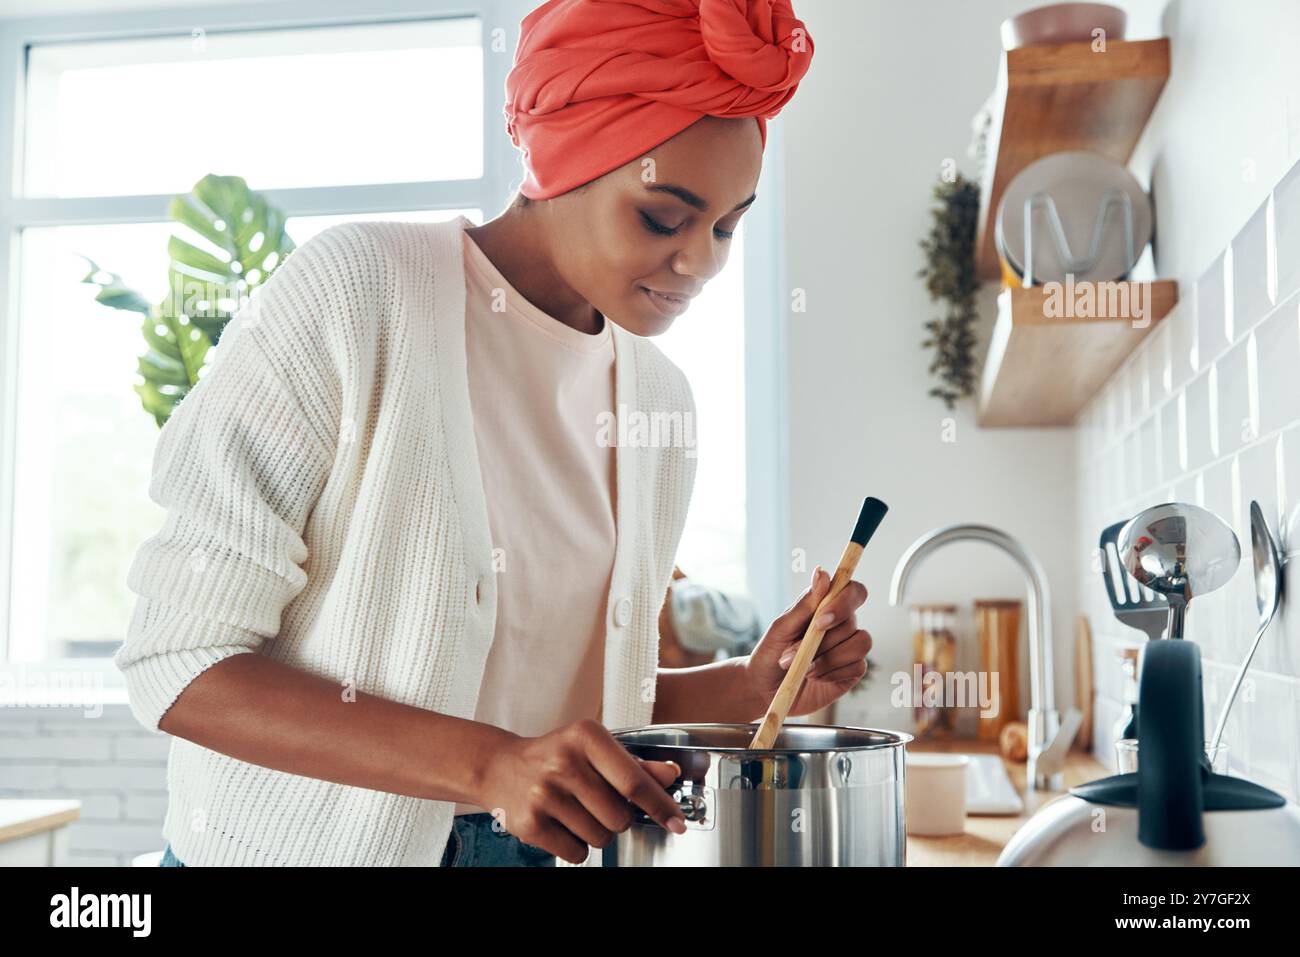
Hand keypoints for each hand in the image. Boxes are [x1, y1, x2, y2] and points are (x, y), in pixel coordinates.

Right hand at [476, 719, 687, 863]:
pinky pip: (577, 853)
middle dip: (618, 817)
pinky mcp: (530, 824)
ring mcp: (544, 794)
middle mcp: (563, 762)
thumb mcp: (594, 748)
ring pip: (600, 838)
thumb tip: (670, 775)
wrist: (500, 767)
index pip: (634, 780)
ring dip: (598, 832)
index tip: (677, 822)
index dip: (660, 805)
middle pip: (620, 816)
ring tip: (578, 811)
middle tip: (599, 803)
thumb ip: (634, 763)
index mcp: (585, 736)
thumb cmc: (555, 755)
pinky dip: (577, 846)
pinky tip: (563, 823)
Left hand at [743, 566, 872, 718]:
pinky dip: (831, 673)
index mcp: (826, 608)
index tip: (821, 619)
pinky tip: (814, 676)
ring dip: (828, 658)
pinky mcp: (852, 671)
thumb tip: (822, 573)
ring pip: (859, 644)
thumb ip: (805, 603)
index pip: (853, 591)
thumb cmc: (770, 654)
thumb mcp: (782, 628)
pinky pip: (857, 666)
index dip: (844, 602)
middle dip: (821, 642)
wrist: (764, 690)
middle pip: (852, 622)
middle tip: (793, 654)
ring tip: (803, 668)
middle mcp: (841, 625)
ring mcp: (849, 648)